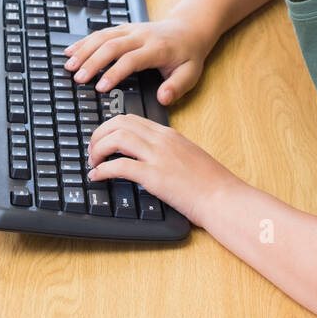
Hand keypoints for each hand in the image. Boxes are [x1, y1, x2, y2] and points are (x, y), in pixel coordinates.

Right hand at [64, 15, 208, 103]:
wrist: (189, 29)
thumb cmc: (188, 55)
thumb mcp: (191, 74)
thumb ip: (177, 87)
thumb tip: (163, 99)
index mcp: (156, 49)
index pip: (131, 60)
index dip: (114, 73)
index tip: (100, 88)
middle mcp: (141, 36)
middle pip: (112, 46)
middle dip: (92, 62)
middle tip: (77, 78)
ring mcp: (131, 30)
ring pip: (103, 36)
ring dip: (84, 50)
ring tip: (69, 65)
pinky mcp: (124, 28)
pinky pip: (102, 32)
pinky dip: (85, 41)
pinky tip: (71, 51)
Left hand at [85, 112, 238, 228]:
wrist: (224, 199)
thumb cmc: (211, 184)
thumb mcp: (188, 157)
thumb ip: (168, 152)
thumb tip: (147, 157)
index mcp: (169, 134)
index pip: (131, 119)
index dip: (110, 127)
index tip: (102, 140)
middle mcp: (162, 140)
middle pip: (119, 123)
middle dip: (99, 135)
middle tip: (92, 151)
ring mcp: (158, 156)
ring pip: (116, 138)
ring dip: (98, 149)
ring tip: (93, 163)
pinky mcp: (155, 176)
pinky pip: (119, 166)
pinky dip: (102, 170)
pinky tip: (97, 177)